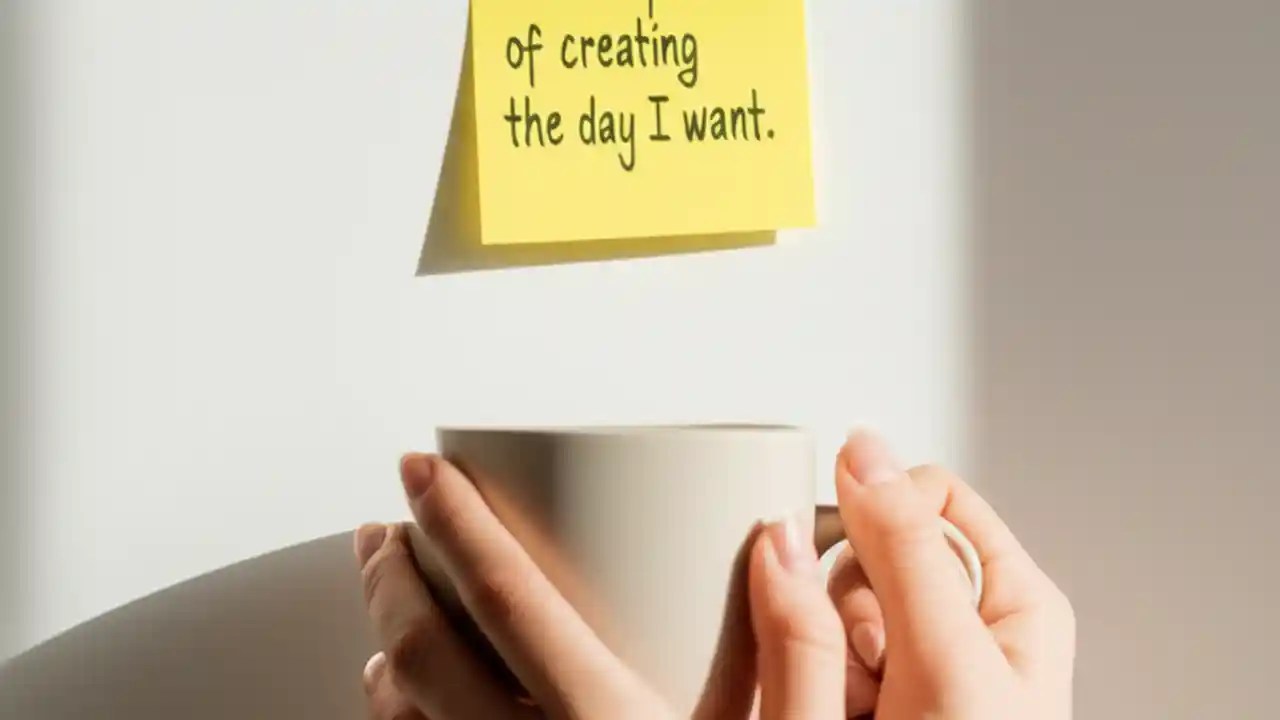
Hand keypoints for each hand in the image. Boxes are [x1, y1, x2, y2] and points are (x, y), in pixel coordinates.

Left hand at [355, 453, 849, 718]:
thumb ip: (801, 648)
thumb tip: (777, 542)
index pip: (507, 600)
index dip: (456, 522)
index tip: (424, 470)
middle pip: (427, 651)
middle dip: (394, 572)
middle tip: (386, 523)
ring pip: (405, 713)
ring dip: (385, 638)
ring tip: (387, 590)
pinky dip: (399, 713)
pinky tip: (403, 693)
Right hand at [827, 431, 1075, 717]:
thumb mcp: (946, 658)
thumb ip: (902, 550)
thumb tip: (866, 453)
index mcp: (1019, 598)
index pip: (927, 492)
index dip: (880, 523)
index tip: (864, 569)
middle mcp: (970, 623)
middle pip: (870, 554)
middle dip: (854, 608)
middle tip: (877, 664)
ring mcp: (921, 663)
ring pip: (836, 608)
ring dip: (835, 654)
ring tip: (869, 707)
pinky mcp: (879, 695)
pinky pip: (821, 656)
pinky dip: (825, 685)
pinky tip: (853, 716)